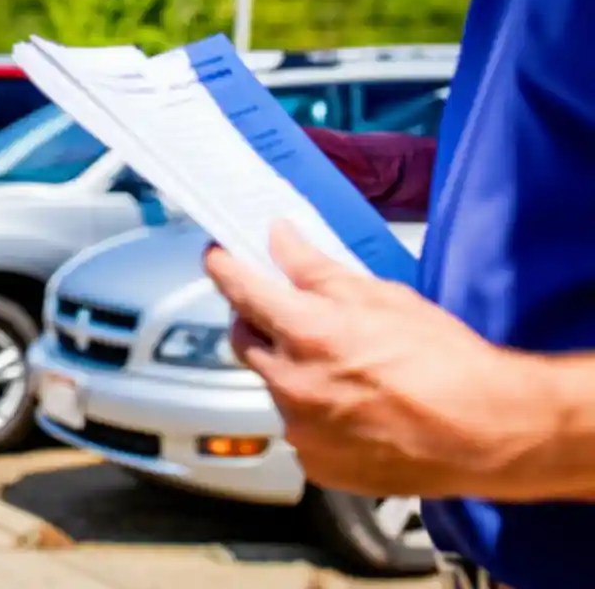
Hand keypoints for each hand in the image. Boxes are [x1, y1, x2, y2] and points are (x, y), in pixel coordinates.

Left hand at [203, 222, 557, 499]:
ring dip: (292, 370)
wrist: (484, 433)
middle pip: (245, 340)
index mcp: (306, 333)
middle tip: (286, 311)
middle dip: (257, 321)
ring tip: (345, 369)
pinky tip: (352, 408)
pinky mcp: (313, 462)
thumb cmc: (445, 363)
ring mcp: (299, 428)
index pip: (239, 290)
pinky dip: (313, 414)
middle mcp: (292, 382)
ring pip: (274, 385)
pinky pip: (297, 428)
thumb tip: (280, 239)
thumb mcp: (380, 296)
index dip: (223, 267)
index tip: (217, 256)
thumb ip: (316, 269)